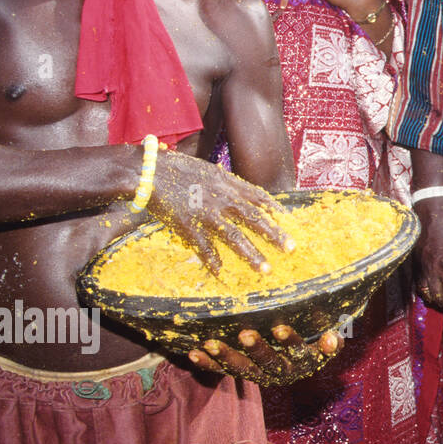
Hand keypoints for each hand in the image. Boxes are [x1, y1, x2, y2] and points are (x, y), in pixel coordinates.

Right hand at [146, 151, 292, 273]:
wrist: (151, 172)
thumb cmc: (179, 170)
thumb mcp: (210, 171)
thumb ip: (227, 183)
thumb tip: (241, 192)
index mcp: (228, 184)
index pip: (259, 197)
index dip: (274, 210)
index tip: (289, 220)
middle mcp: (223, 199)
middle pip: (254, 219)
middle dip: (274, 234)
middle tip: (291, 249)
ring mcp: (207, 214)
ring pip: (234, 237)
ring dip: (251, 255)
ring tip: (265, 269)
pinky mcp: (188, 226)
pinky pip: (204, 247)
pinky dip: (212, 260)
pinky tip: (221, 272)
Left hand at [188, 324, 343, 381]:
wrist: (298, 365)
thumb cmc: (314, 346)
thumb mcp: (327, 345)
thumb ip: (331, 344)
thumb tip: (332, 337)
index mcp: (302, 364)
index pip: (298, 353)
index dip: (290, 343)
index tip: (281, 329)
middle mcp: (280, 373)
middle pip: (268, 363)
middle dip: (256, 349)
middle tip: (245, 334)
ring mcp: (258, 375)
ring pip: (242, 370)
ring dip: (226, 357)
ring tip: (212, 343)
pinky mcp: (241, 374)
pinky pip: (222, 371)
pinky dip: (207, 364)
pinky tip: (192, 353)